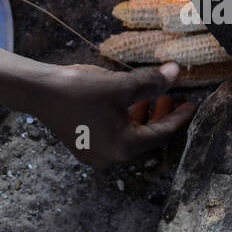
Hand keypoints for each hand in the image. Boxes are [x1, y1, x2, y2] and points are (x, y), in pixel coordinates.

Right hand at [32, 62, 196, 165]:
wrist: (39, 92)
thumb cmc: (81, 90)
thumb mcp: (122, 85)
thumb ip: (152, 83)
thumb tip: (176, 73)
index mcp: (123, 148)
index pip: (161, 134)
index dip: (179, 118)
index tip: (192, 105)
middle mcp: (111, 157)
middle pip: (146, 138)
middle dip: (161, 117)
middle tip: (174, 98)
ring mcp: (96, 154)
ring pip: (130, 136)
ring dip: (143, 117)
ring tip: (152, 96)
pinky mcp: (84, 145)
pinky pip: (115, 135)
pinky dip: (127, 120)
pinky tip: (129, 101)